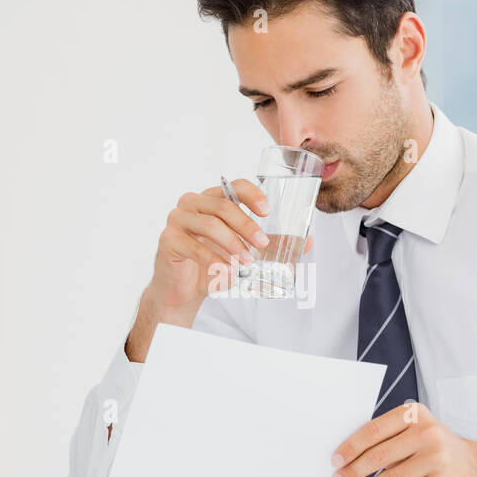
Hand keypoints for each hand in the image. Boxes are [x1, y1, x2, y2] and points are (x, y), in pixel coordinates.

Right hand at [125, 178, 312, 362]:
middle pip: (222, 205)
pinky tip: (227, 271)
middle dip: (246, 225)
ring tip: (247, 262)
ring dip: (232, 244)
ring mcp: (178, 219)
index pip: (234, 186)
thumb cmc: (213, 264)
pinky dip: (214, 260)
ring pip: (210, 225)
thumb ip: (271, 244)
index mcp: (212, 199)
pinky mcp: (168, 240)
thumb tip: (308, 243)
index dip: (251, 194)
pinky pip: (194, 246)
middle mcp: (193, 203)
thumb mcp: (244, 252)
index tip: (267, 211)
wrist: (183, 290)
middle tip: (262, 244)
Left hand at [329, 402, 476, 476]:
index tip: (336, 459)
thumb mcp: (417, 430)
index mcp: (415, 415)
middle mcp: (427, 434)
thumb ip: (388, 437)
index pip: (373, 430)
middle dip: (353, 471)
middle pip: (378, 456)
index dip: (350, 447)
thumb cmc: (438, 448)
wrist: (476, 468)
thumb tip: (349, 457)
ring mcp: (436, 460)